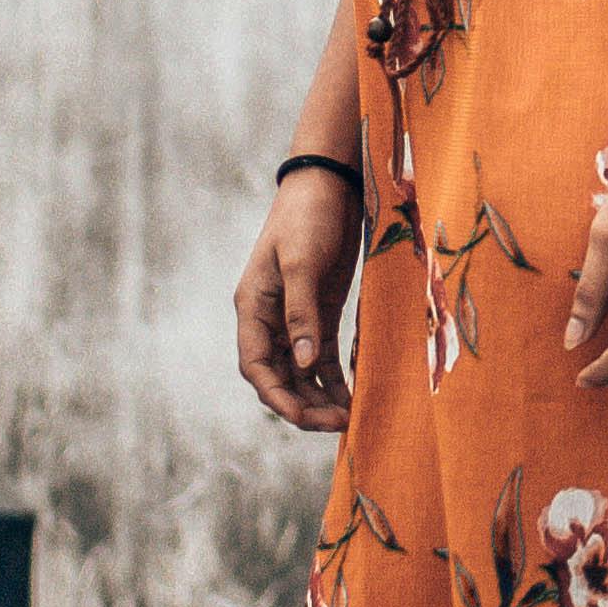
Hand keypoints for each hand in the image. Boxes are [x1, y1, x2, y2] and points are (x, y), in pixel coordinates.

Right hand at [237, 162, 359, 429]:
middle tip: (339, 425)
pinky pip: (323, 357)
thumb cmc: (308, 216)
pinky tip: (354, 397)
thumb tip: (302, 364)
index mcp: (253, 306)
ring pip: (301, 372)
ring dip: (320, 397)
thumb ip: (301, 312)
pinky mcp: (322, 311)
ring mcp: (296, 316)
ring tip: (349, 418)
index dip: (277, 397)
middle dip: (304, 405)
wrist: (329, 182)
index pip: (256, 366)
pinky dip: (335, 379)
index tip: (305, 419)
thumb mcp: (301, 262)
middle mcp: (270, 318)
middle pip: (280, 377)